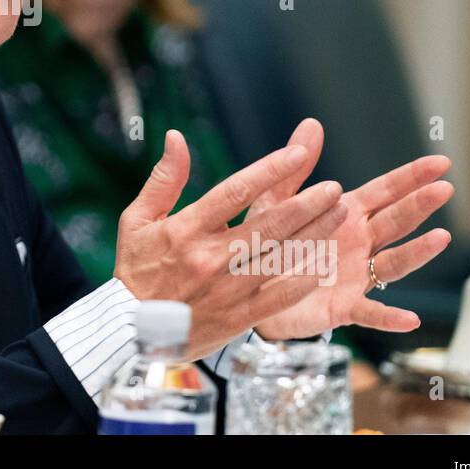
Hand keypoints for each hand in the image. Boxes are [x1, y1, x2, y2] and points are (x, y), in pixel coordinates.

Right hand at [114, 127, 346, 361]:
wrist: (131, 331)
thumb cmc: (136, 269)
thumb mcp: (137, 219)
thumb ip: (164, 178)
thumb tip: (176, 137)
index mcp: (186, 230)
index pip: (236, 192)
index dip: (271, 170)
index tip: (299, 154)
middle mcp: (209, 258)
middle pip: (268, 226)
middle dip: (306, 204)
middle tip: (334, 188)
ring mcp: (226, 290)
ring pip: (280, 259)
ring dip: (313, 235)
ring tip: (338, 214)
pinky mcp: (238, 317)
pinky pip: (279, 297)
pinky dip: (304, 278)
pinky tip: (325, 261)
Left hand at [250, 119, 453, 339]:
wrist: (248, 290)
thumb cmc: (267, 242)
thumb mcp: (276, 202)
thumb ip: (295, 168)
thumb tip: (312, 124)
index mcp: (344, 214)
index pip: (385, 191)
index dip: (412, 177)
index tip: (441, 163)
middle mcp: (358, 243)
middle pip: (396, 221)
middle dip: (420, 204)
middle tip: (445, 189)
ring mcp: (355, 275)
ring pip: (393, 263)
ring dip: (417, 252)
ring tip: (440, 238)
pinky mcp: (344, 306)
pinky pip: (370, 312)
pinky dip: (389, 316)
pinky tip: (409, 319)